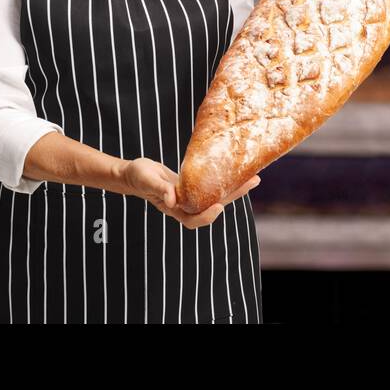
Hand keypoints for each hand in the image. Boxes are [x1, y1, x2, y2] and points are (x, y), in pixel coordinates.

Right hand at [121, 157, 259, 229]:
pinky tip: (234, 170)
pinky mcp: (193, 185)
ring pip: (216, 194)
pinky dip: (224, 179)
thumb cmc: (138, 177)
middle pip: (214, 205)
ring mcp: (191, 195)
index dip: (207, 217)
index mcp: (174, 208)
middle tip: (253, 180)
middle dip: (234, 195)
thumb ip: (159, 189)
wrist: (135, 173)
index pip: (193, 218)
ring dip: (235, 187)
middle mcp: (186, 204)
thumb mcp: (146, 180)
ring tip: (253, 176)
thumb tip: (172, 200)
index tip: (218, 208)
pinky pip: (212, 184)